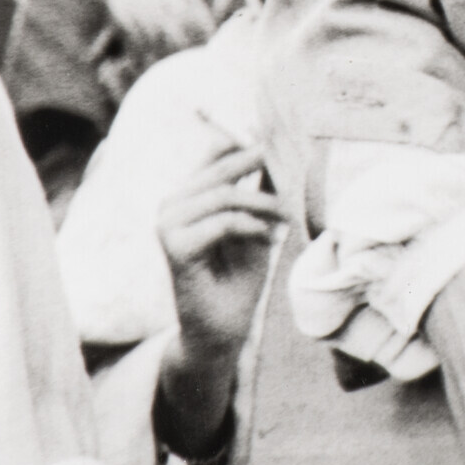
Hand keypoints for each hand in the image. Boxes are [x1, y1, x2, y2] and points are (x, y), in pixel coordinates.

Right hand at [154, 137, 281, 455]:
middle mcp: (171, 205)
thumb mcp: (258, 222)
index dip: (252, 141)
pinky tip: (267, 238)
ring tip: (286, 217)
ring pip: (225, 195)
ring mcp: (167, 225)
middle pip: (223, 167)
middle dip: (266, 171)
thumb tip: (278, 145)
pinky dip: (253, 227)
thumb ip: (262, 187)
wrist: (223, 329)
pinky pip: (224, 222)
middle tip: (296, 179)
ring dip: (264, 205)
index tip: (285, 135)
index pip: (218, 150)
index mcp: (186, 194)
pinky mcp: (175, 248)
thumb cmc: (239, 277)